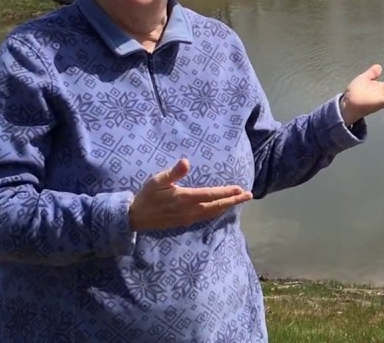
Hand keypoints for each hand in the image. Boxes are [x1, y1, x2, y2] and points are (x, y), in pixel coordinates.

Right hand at [128, 159, 252, 231]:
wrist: (135, 217)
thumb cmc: (147, 195)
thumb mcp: (157, 181)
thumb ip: (173, 172)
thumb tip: (186, 162)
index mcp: (184, 198)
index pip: (211, 195)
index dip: (226, 193)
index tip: (240, 189)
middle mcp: (189, 210)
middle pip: (216, 206)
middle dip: (233, 201)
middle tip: (249, 196)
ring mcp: (188, 218)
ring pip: (212, 213)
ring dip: (227, 206)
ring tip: (239, 201)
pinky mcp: (185, 222)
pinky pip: (206, 217)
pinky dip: (217, 212)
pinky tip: (221, 209)